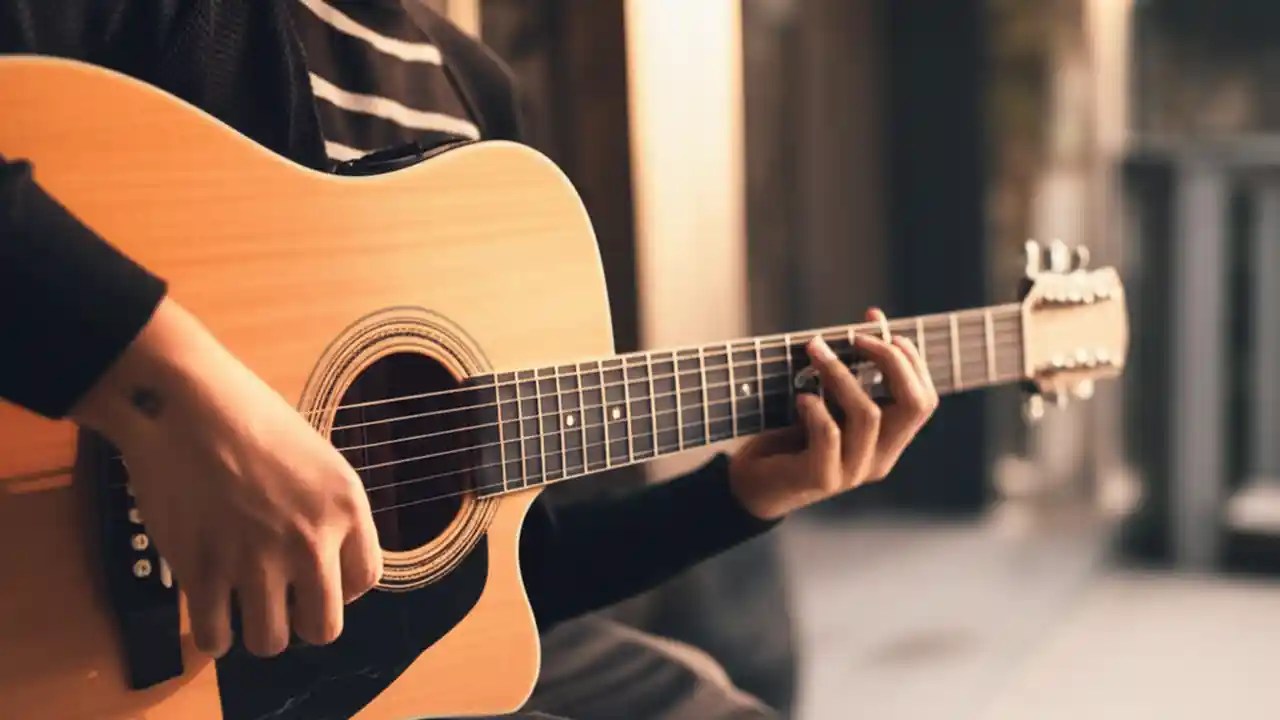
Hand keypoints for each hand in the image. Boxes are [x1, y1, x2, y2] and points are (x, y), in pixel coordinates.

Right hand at [72, 298, 381, 657]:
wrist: (184, 402)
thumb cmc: (249, 418)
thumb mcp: (317, 459)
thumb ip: (328, 512)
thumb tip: (326, 563)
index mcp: (346, 506)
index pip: (365, 581)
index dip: (341, 589)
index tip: (315, 580)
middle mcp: (311, 539)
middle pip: (323, 627)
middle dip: (301, 621)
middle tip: (279, 604)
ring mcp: (257, 560)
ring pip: (270, 641)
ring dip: (256, 631)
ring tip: (241, 606)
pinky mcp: (204, 571)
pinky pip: (216, 638)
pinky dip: (211, 634)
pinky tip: (209, 611)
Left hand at [729, 308, 937, 519]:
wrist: (755, 485)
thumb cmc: (792, 435)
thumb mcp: (828, 401)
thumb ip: (852, 371)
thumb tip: (872, 319)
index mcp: (889, 441)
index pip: (924, 399)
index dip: (910, 358)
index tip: (875, 326)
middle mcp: (880, 459)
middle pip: (915, 405)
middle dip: (890, 360)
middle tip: (855, 336)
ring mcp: (853, 472)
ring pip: (869, 414)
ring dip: (841, 373)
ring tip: (814, 353)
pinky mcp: (822, 478)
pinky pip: (829, 434)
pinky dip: (815, 407)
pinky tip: (800, 397)